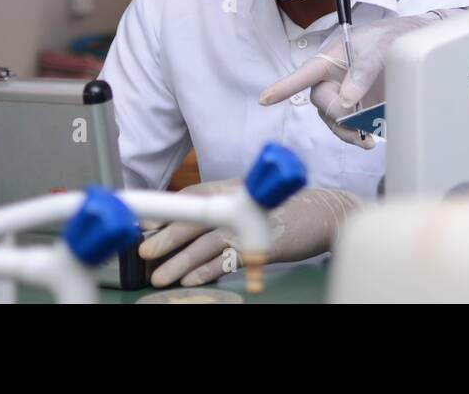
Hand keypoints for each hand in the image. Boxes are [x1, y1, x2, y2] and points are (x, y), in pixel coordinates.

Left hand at [139, 180, 362, 287]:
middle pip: (196, 218)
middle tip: (144, 253)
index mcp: (232, 189)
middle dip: (167, 237)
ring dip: (181, 261)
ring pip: (207, 243)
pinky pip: (230, 259)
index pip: (194, 196)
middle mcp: (238, 202)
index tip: (147, 227)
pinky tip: (192, 280)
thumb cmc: (283, 210)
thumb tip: (187, 225)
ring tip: (160, 276)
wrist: (324, 214)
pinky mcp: (263, 244)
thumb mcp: (250, 200)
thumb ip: (223, 208)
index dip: (169, 211)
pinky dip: (209, 270)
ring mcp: (250, 223)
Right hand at [259, 12, 449, 146]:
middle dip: (336, 115)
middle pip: (322, 103)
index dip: (284, 87)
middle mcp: (332, 78)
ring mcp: (344, 94)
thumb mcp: (381, 47)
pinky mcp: (358, 107)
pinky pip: (350, 126)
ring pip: (334, 120)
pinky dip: (357, 135)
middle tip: (357, 120)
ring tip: (366, 141)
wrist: (415, 43)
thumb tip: (346, 101)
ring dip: (346, 132)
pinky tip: (370, 139)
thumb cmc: (391, 37)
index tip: (265, 99)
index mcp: (330, 58)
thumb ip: (364, 70)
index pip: (304, 74)